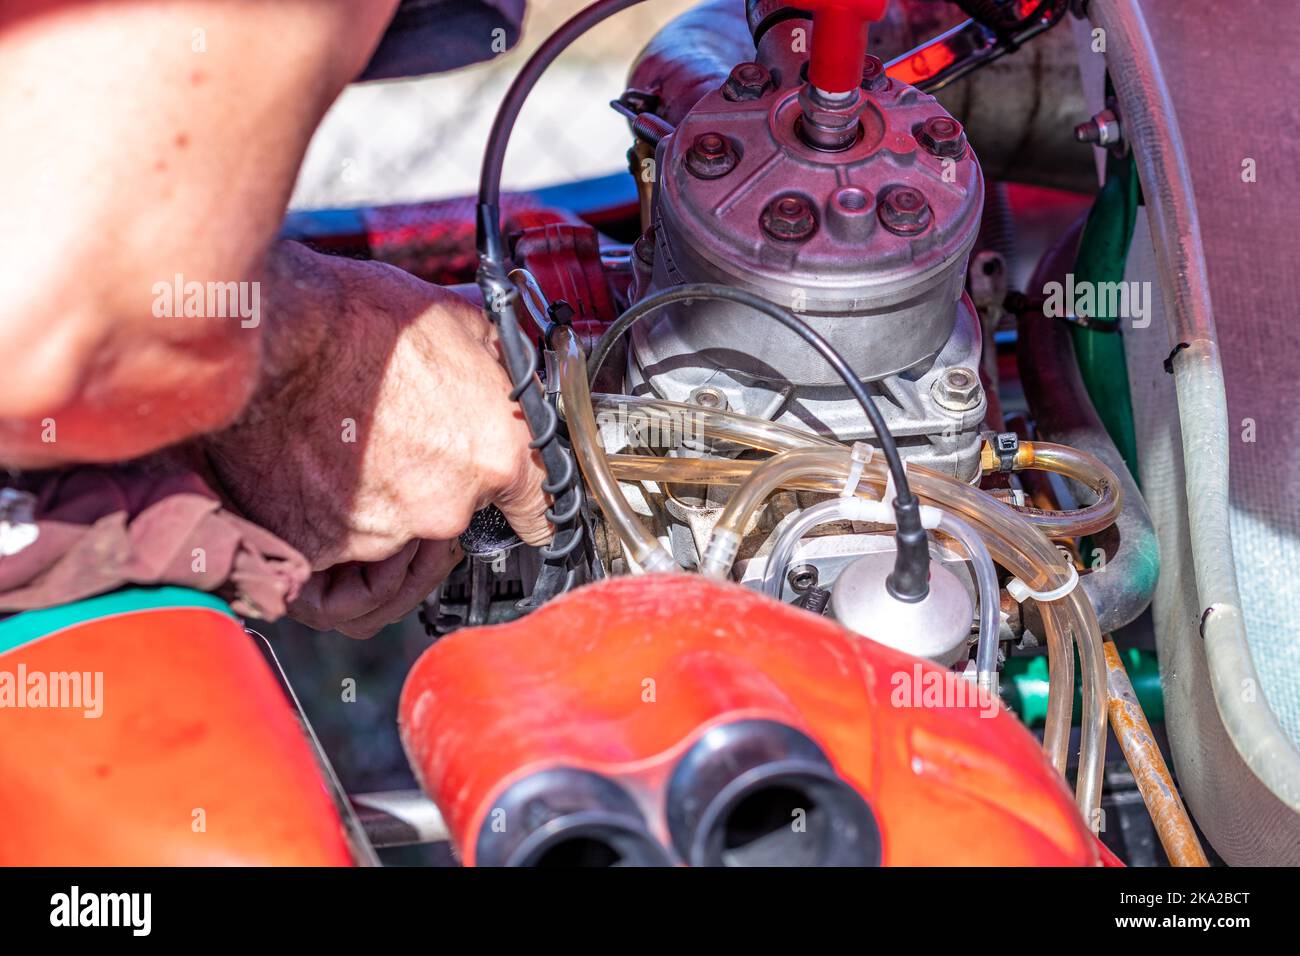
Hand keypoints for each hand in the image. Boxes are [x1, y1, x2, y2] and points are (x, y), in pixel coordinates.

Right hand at [202, 242, 549, 635]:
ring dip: (377, 495)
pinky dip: (327, 513)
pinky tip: (315, 467)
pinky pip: (336, 545)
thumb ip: (499, 361)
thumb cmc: (355, 318)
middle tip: (401, 436)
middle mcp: (446, 505)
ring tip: (348, 443)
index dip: (529, 505)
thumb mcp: (461, 320)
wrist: (268, 333)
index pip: (540, 512)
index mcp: (496, 454)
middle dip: (436, 480)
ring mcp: (383, 532)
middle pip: (457, 513)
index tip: (523, 508)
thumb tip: (515, 361)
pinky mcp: (321, 545)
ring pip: (394, 529)